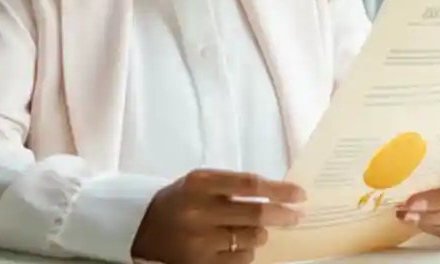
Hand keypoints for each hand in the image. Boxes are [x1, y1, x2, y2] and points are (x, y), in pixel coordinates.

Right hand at [131, 169, 305, 263]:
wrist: (140, 231)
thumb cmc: (178, 202)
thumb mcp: (198, 184)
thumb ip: (231, 186)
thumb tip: (276, 193)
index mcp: (199, 183)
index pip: (250, 184)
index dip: (279, 190)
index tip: (299, 194)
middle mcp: (199, 211)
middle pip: (256, 214)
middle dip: (283, 215)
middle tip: (296, 216)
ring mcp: (200, 241)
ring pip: (252, 239)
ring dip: (261, 234)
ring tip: (257, 230)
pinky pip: (241, 259)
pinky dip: (247, 252)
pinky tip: (240, 246)